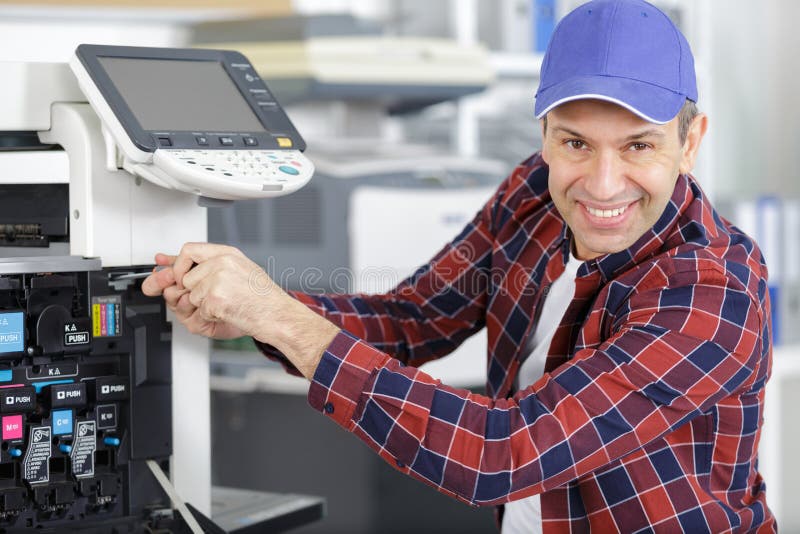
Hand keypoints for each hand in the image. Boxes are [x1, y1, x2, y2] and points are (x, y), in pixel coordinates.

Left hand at [142, 243, 339, 378]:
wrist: (278, 315)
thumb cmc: (262, 298)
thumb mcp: (237, 273)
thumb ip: (206, 267)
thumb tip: (167, 265)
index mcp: (228, 253)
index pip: (188, 250)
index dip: (177, 265)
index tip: (176, 274)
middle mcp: (222, 262)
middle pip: (185, 277)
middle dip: (192, 292)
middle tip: (213, 298)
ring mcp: (218, 279)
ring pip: (190, 296)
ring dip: (203, 307)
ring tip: (228, 305)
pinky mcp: (216, 298)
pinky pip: (199, 311)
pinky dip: (211, 317)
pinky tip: (230, 312)